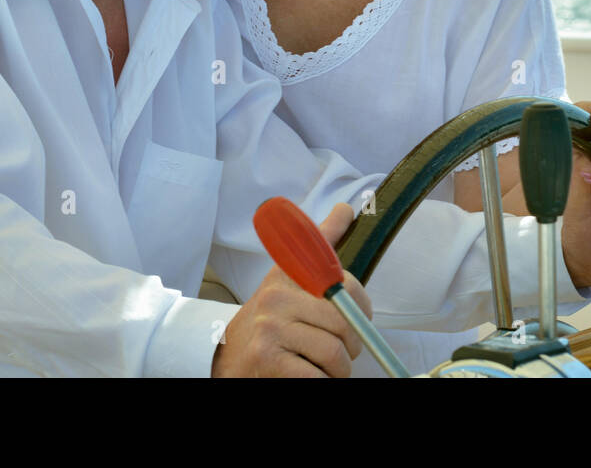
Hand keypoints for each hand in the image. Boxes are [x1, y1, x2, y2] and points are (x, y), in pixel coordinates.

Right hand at [211, 204, 370, 376]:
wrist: (229, 356)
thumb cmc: (271, 318)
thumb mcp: (290, 276)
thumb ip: (320, 243)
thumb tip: (346, 209)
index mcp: (287, 275)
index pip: (344, 286)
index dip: (361, 309)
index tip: (358, 320)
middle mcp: (276, 298)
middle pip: (343, 323)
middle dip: (352, 345)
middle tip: (344, 352)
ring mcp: (270, 330)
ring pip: (334, 353)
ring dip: (340, 369)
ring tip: (329, 367)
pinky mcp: (267, 360)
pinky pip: (316, 376)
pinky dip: (325, 382)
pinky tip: (315, 377)